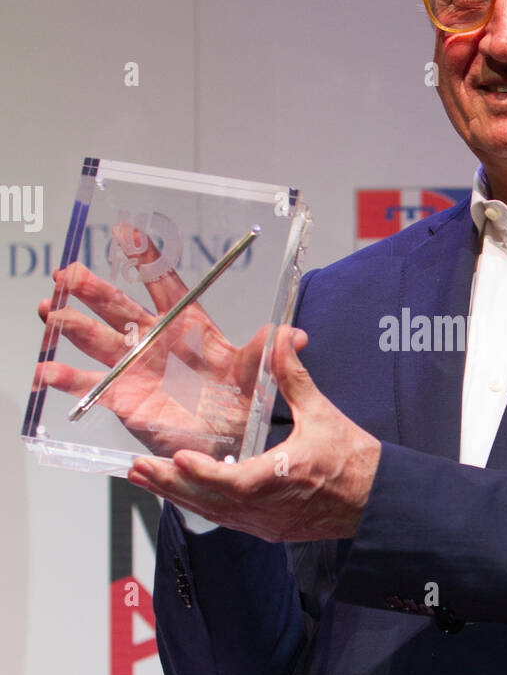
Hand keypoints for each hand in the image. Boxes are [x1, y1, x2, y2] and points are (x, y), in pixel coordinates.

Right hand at [36, 237, 267, 458]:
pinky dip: (65, 376)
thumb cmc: (242, 403)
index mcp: (188, 326)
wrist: (228, 443)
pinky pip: (89, 383)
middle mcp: (155, 340)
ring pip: (96, 337)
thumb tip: (293, 335)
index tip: (126, 231)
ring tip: (50, 309)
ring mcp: (135, 367)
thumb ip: (265, 355)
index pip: (163, 283)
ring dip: (70, 323)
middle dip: (91, 288)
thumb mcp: (256, 377)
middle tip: (67, 274)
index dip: (145, 257)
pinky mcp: (122, 397)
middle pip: (118, 305)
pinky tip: (46, 371)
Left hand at [126, 326, 381, 541]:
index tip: (176, 459)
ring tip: (145, 478)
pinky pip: (226, 520)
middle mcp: (268, 508)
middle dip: (170, 484)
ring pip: (212, 513)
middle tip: (139, 468)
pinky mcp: (268, 529)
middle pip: (210, 502)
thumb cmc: (354, 461)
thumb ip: (293, 377)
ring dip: (177, 496)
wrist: (377, 502)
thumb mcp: (323, 413)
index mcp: (282, 478)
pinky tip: (180, 494)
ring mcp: (266, 523)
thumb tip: (280, 340)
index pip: (233, 482)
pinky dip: (199, 505)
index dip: (201, 473)